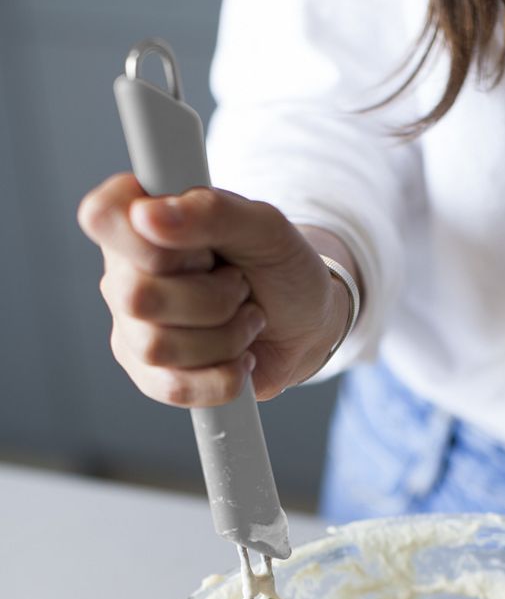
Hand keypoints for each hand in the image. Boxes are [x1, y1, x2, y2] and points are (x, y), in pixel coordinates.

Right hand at [78, 174, 350, 404]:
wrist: (307, 325)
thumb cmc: (280, 267)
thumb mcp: (266, 228)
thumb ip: (212, 211)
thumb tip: (148, 215)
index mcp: (140, 220)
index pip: (102, 217)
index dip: (153, 241)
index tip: (202, 247)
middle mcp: (124, 273)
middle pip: (135, 296)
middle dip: (213, 297)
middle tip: (239, 285)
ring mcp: (132, 328)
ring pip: (156, 346)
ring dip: (226, 337)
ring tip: (246, 318)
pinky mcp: (150, 376)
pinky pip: (174, 387)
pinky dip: (224, 376)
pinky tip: (240, 357)